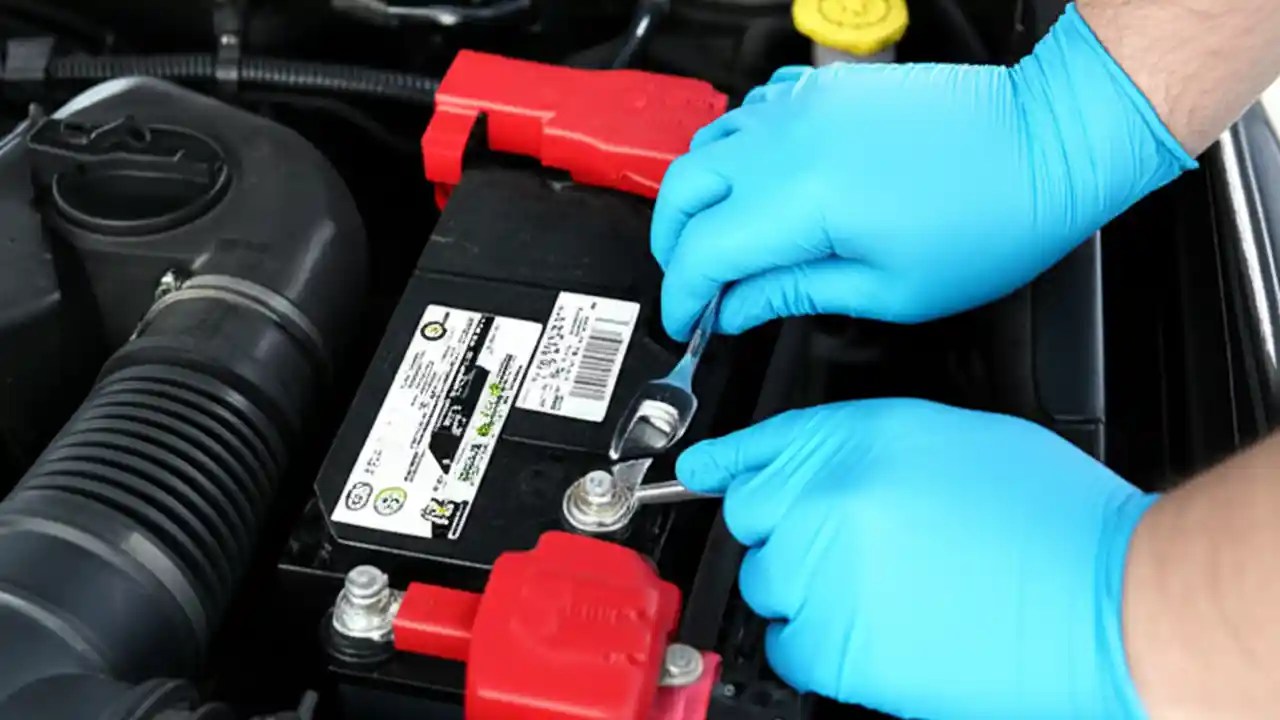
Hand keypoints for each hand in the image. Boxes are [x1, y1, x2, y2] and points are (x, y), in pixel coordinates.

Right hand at [652, 4, 1195, 339]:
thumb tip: (738, 309)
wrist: (1049, 141)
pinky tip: (757, 184)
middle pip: (681, 190)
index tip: (689, 323)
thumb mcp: (890, 290)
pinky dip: (734, 153)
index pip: (703, 251)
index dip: (683, 297)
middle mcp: (791, 139)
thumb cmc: (992, 218)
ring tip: (721, 240)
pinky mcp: (824, 87)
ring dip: (697, 197)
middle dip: (672, 246)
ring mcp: (804, 103)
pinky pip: (748, 113)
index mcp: (804, 199)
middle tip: (694, 287)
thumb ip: (796, 294)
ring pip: (705, 145)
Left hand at [677, 399, 1156, 718]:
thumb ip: (867, 445)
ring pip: (767, 583)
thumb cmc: (1055, 522)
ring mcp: (828, 578)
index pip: (757, 449)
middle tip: (850, 546)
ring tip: (880, 590)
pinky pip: (789, 644)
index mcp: (862, 442)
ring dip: (804, 586)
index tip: (702, 470)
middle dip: (788, 529)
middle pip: (754, 517)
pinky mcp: (840, 650)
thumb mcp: (957, 439)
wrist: (1110, 604)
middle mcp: (833, 502)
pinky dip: (816, 641)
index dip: (729, 462)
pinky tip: (873, 629)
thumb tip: (818, 462)